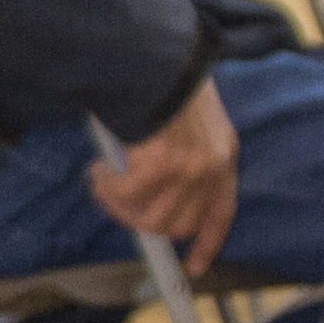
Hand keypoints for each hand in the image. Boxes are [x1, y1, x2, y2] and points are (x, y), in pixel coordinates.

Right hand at [88, 72, 238, 275]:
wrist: (160, 56)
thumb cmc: (170, 80)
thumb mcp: (194, 120)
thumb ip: (185, 154)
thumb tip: (150, 190)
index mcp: (224, 156)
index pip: (222, 213)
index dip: (207, 243)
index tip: (195, 266)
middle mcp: (211, 168)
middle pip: (178, 225)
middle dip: (141, 221)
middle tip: (118, 203)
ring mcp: (188, 170)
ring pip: (149, 217)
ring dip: (119, 206)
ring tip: (103, 183)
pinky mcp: (161, 165)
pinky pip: (125, 194)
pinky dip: (107, 187)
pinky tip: (99, 171)